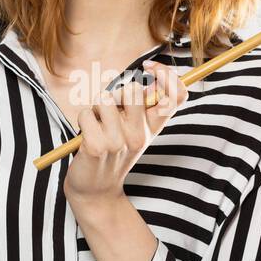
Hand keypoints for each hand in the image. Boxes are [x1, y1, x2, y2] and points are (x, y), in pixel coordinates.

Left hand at [64, 59, 188, 206]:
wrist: (96, 191)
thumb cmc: (113, 155)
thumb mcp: (135, 133)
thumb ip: (143, 109)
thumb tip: (150, 79)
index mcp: (152, 129)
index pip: (177, 95)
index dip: (167, 75)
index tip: (150, 68)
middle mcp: (139, 135)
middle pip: (134, 90)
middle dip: (117, 94)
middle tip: (111, 113)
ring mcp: (119, 142)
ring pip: (105, 99)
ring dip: (96, 108)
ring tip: (98, 126)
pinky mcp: (96, 146)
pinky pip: (86, 114)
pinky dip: (83, 120)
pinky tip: (87, 137)